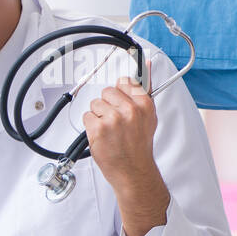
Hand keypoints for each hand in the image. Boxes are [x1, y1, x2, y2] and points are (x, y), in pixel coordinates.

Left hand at [81, 59, 170, 235]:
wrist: (133, 170)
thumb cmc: (139, 145)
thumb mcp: (149, 117)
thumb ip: (145, 91)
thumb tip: (146, 65)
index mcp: (145, 104)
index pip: (125, 82)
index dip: (120, 92)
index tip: (119, 100)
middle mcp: (130, 110)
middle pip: (107, 91)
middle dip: (107, 104)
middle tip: (114, 121)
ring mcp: (113, 119)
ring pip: (95, 104)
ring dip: (98, 117)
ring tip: (109, 130)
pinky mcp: (98, 129)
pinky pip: (86, 117)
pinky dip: (90, 127)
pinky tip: (101, 136)